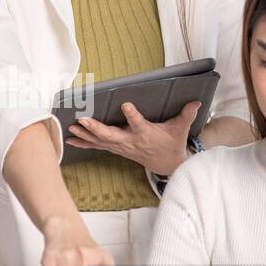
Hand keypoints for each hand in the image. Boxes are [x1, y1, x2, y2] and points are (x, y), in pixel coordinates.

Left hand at [66, 101, 201, 175]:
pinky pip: (97, 146)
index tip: (126, 104)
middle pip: (111, 135)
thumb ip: (186, 115)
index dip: (132, 115)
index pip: (139, 124)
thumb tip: (196, 101)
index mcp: (146, 134)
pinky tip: (69, 139)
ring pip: (100, 141)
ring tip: (71, 128)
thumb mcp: (180, 129)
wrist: (166, 164)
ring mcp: (121, 146)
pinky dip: (83, 142)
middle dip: (96, 129)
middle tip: (83, 120)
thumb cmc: (171, 143)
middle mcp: (131, 141)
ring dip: (85, 135)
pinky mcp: (116, 148)